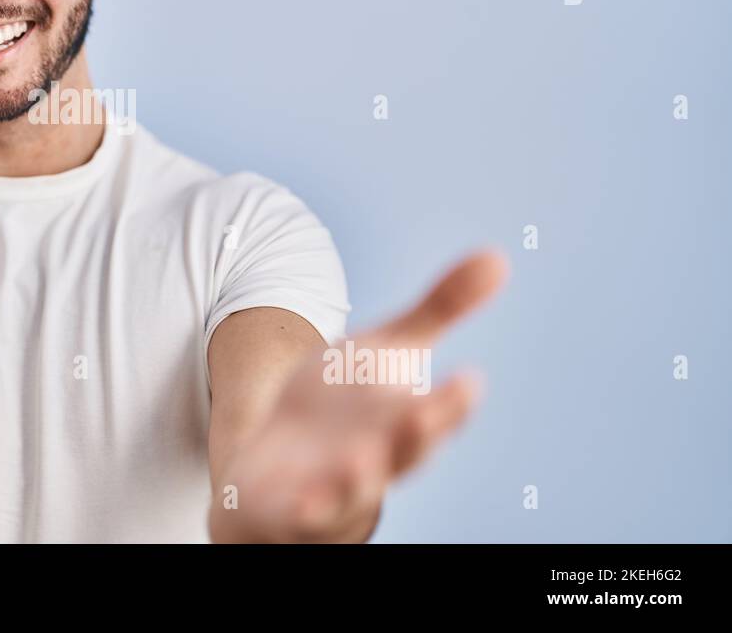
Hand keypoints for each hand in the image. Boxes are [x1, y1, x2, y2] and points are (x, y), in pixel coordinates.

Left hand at [208, 250, 507, 542]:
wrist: (276, 466)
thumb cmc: (342, 410)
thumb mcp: (384, 351)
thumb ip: (438, 311)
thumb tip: (499, 256)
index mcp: (402, 421)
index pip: (435, 413)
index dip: (451, 401)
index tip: (469, 377)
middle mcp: (377, 461)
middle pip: (404, 453)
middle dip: (418, 435)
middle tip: (429, 414)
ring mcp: (333, 491)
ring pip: (354, 491)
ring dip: (359, 478)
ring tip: (361, 460)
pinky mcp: (290, 512)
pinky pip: (299, 518)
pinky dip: (305, 512)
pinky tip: (302, 504)